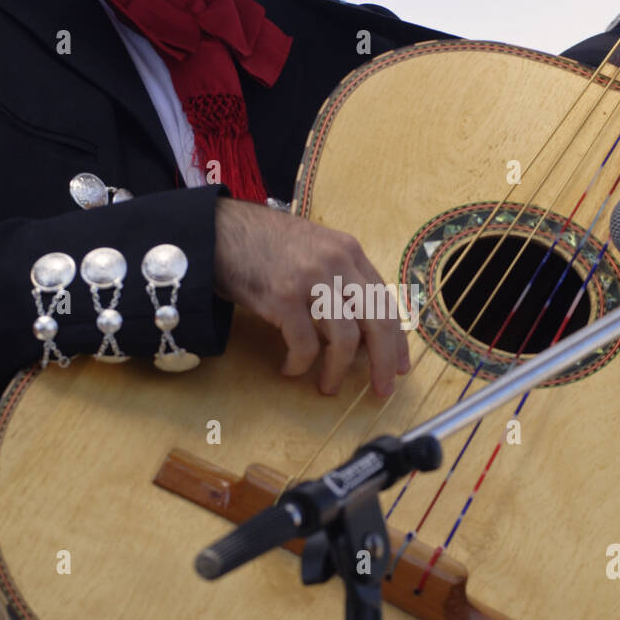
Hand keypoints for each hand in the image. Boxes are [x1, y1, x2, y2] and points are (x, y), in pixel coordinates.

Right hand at [213, 197, 409, 396]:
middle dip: (384, 362)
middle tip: (381, 389)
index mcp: (349, 251)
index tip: (400, 366)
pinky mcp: (282, 298)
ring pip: (345, 339)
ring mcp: (310, 280)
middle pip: (377, 322)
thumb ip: (340, 281)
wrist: (219, 229)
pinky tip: (290, 369)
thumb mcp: (314, 251)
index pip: (385, 302)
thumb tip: (362, 333)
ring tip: (328, 386)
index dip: (397, 340)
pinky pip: (304, 345)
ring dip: (338, 371)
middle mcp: (336, 263)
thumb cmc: (264, 245)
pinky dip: (300, 364)